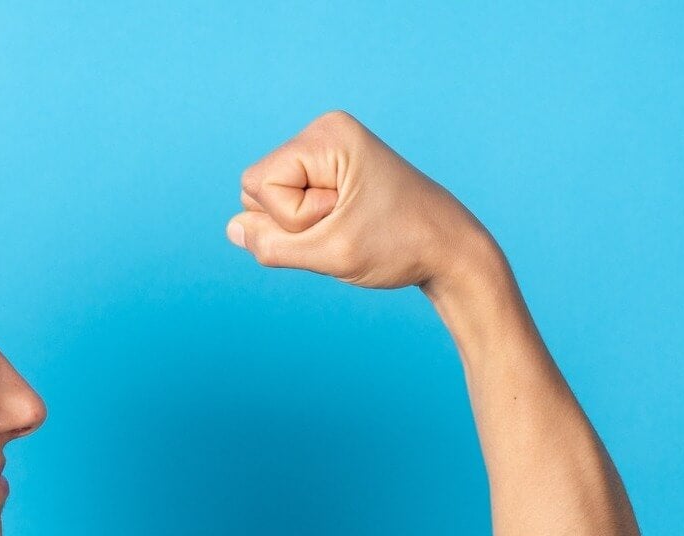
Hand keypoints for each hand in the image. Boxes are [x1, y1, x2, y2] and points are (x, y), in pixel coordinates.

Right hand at [226, 110, 494, 291]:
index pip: (257, 184)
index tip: (341, 218)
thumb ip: (272, 245)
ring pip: (269, 201)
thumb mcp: (330, 253)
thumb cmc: (401, 246)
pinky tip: (347, 226)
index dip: (290, 218)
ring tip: (350, 226)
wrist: (451, 249)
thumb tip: (233, 229)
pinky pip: (288, 206)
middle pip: (257, 188)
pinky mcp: (331, 174)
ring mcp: (327, 153)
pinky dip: (310, 227)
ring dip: (302, 228)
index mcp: (327, 136)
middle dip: (293, 221)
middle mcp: (324, 133)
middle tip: (347, 224)